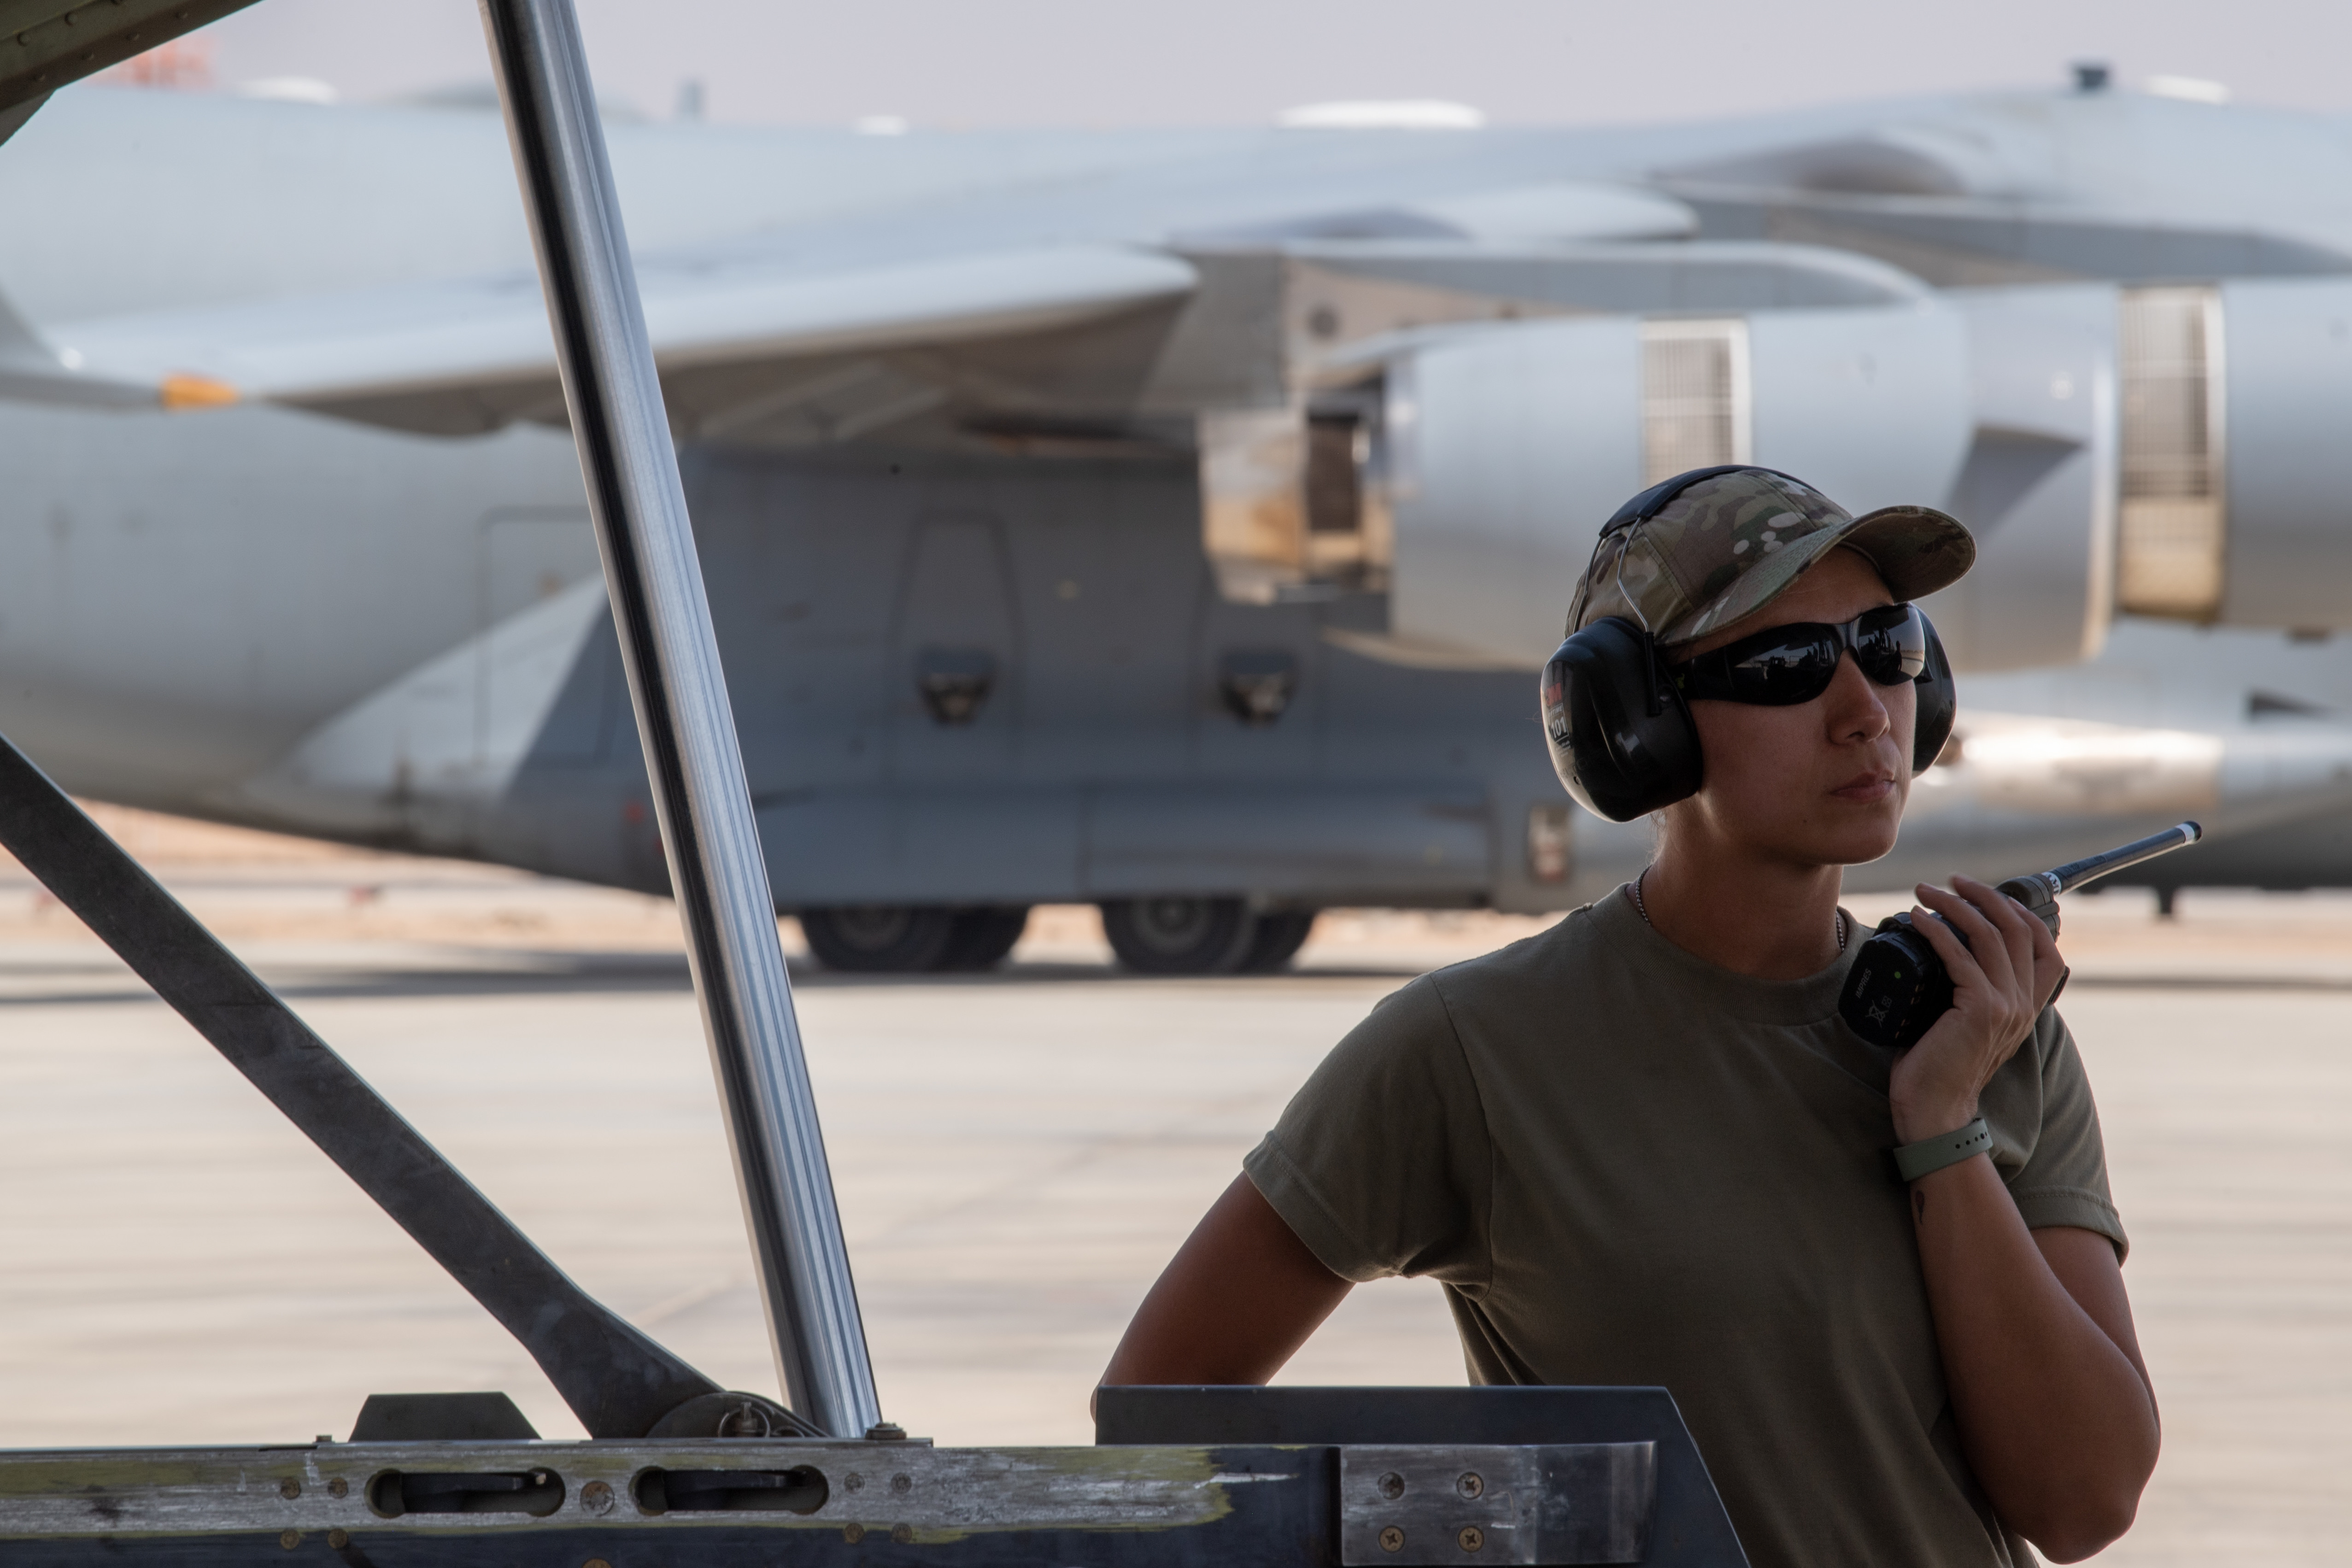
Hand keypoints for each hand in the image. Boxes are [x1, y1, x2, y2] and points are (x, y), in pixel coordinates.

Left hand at [1887, 874, 2066, 1143]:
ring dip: (1956, 905)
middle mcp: (2023, 1003)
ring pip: (1989, 936)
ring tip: (1926, 890)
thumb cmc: (1939, 1067)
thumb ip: (1972, 996)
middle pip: (2017, 930)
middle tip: (1951, 880)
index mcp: (2026, 1006)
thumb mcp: (1967, 1025)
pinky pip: (1959, 956)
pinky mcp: (1979, 1010)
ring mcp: (2005, 1006)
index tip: (1990, 894)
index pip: (2046, 948)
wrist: (1936, 1112)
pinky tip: (1917, 918)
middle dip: (1984, 896)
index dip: (2023, 913)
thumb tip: (1947, 956)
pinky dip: (1936, 931)